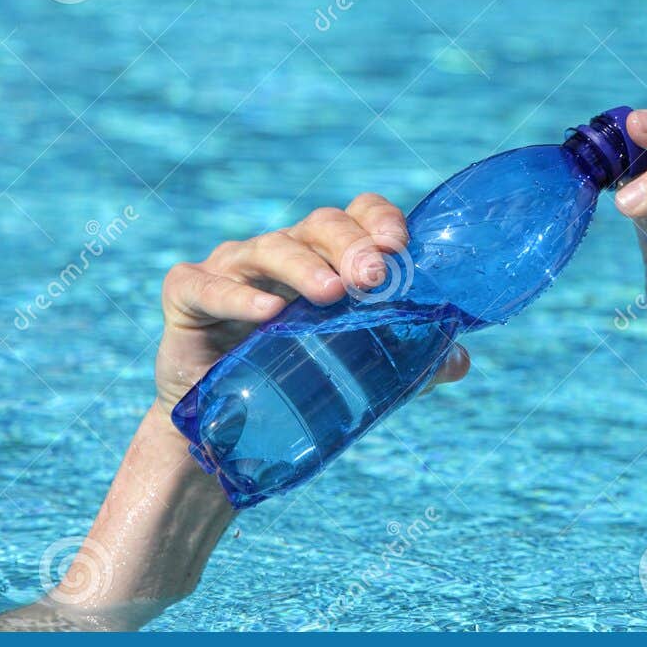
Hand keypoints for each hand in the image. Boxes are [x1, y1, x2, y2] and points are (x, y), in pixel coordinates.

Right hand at [153, 192, 470, 417]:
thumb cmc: (294, 381)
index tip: (402, 246)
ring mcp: (231, 268)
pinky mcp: (186, 294)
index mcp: (325, 258)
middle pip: (320, 227)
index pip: (358, 216)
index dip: (380, 220)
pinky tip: (266, 314)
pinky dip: (235, 295)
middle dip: (351, 245)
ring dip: (302, 266)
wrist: (219, 431)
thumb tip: (460, 361)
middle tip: (374, 276)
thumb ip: (409, 362)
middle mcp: (281, 253)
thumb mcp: (357, 370)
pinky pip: (206, 285)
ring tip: (331, 293)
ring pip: (269, 248)